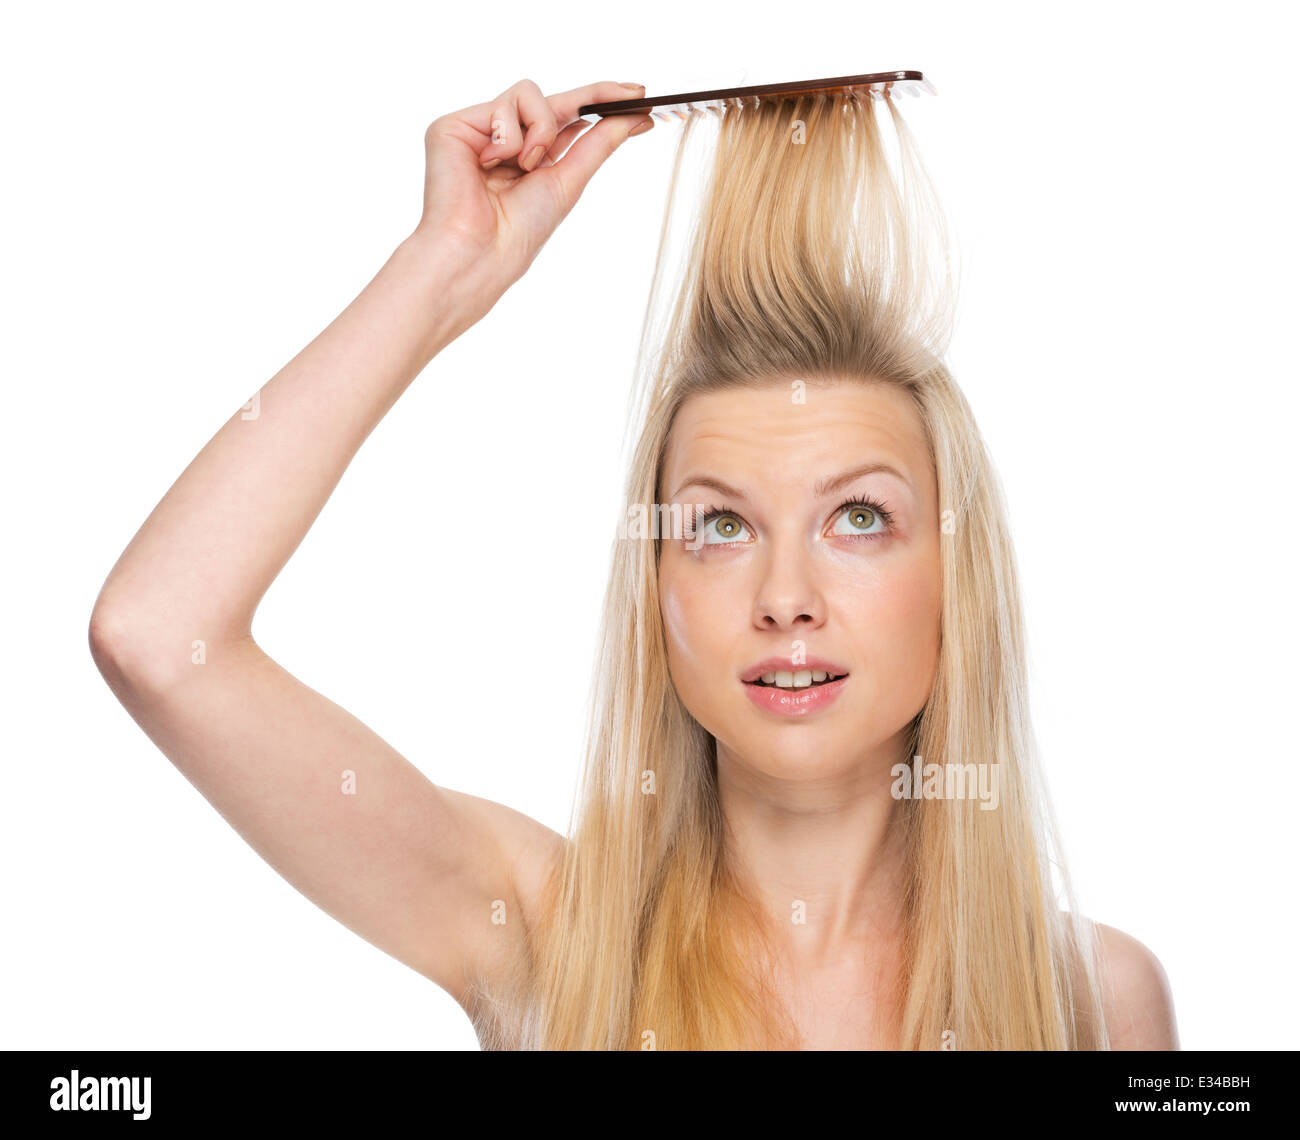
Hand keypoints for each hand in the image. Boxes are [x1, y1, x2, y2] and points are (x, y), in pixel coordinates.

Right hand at [413, 79, 653, 287]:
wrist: (481, 249)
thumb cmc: (521, 230)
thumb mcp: (570, 180)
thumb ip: (599, 143)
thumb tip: (634, 117)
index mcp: (531, 157)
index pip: (569, 119)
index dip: (602, 103)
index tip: (639, 95)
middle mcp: (506, 140)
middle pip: (554, 98)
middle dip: (593, 97)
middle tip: (635, 93)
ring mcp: (480, 130)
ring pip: (529, 93)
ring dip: (540, 131)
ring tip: (525, 166)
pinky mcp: (454, 125)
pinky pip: (504, 104)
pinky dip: (510, 136)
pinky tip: (492, 164)